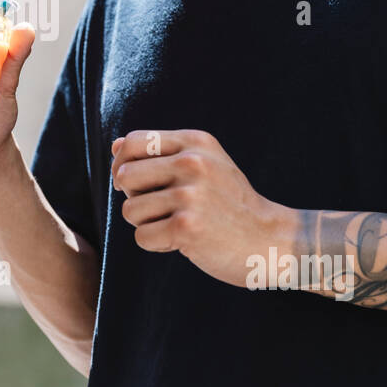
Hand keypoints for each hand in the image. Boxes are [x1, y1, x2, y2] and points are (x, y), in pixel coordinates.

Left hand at [110, 129, 290, 286]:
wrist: (270, 239)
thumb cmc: (229, 203)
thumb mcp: (205, 164)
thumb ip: (160, 153)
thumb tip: (115, 145)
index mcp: (195, 142)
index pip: (132, 142)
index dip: (124, 164)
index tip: (138, 183)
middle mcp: (192, 163)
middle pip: (124, 176)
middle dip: (134, 197)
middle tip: (161, 208)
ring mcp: (190, 195)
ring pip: (130, 210)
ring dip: (147, 224)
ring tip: (177, 224)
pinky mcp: (187, 228)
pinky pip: (142, 237)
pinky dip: (156, 244)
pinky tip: (183, 241)